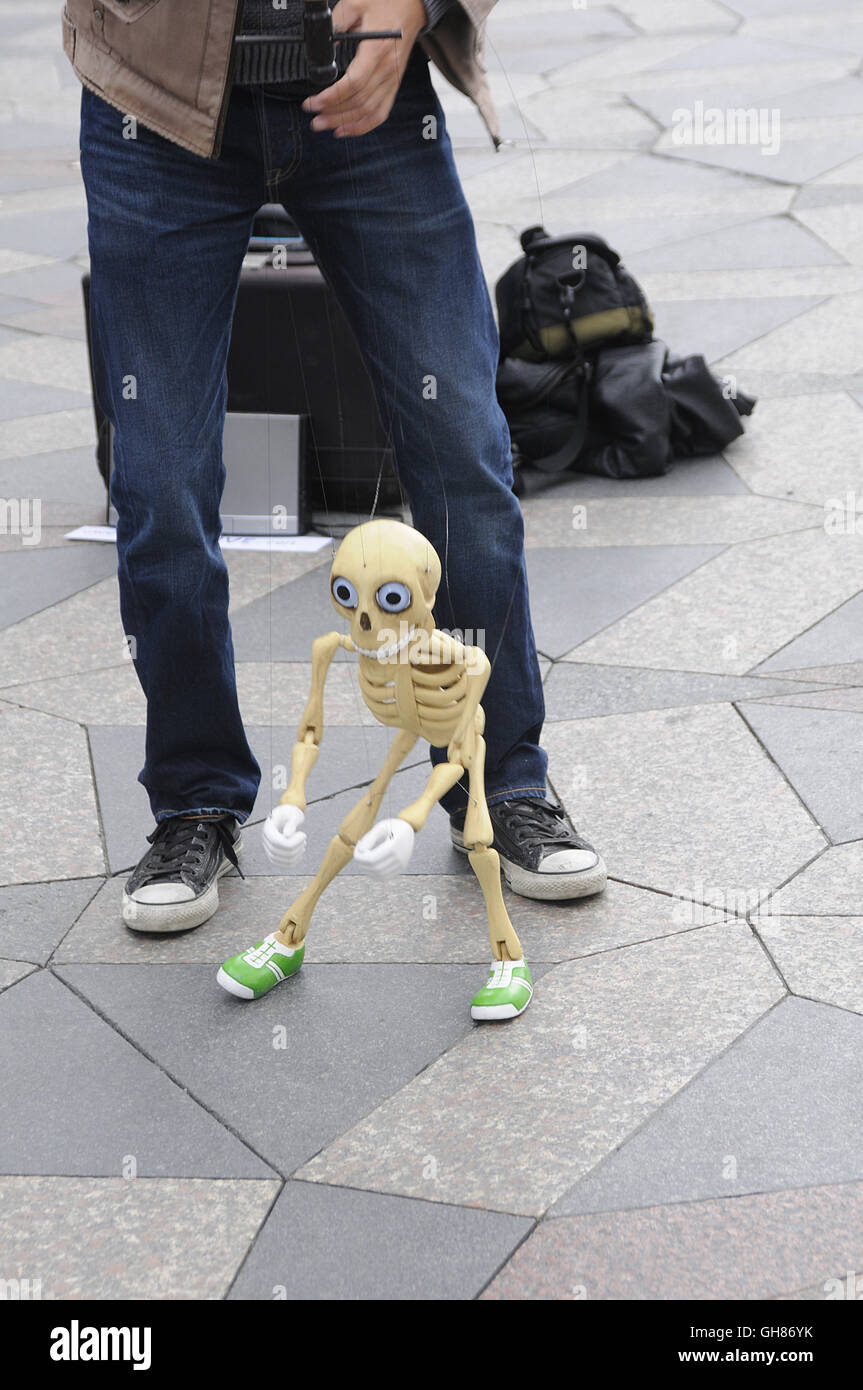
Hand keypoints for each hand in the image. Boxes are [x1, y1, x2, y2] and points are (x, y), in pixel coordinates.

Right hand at [262, 805, 306, 867]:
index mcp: (268, 828)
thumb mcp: (293, 814)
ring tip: (303, 845)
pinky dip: (292, 862)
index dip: (292, 843)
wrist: (286, 815)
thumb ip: (291, 823)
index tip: (303, 835)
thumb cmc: (290, 813)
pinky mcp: (274, 853)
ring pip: (278, 859)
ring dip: (295, 856)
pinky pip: (280, 863)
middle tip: (304, 839)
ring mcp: (268, 847)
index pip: (276, 841)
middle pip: (276, 852)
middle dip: (295, 849)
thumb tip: (287, 835)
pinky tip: (300, 854)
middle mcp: (265, 839)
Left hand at [302, 0, 427, 137]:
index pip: (354, 83)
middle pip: (358, 102)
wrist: (412, 6)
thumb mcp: (355, 3)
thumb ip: (337, 23)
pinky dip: (363, 126)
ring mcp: (392, 80)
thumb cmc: (385, 3)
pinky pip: (380, 113)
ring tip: (323, 124)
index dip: (331, 97)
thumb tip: (323, 46)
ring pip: (367, 111)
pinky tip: (345, 129)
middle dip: (332, 113)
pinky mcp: (394, 85)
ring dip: (343, 122)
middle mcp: (387, 69)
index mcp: (377, 50)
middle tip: (312, 117)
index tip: (313, 101)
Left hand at [354, 817, 414, 878]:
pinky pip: (385, 877)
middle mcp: (400, 857)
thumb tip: (361, 851)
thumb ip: (369, 838)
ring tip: (363, 858)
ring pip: (379, 875)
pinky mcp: (401, 868)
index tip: (356, 850)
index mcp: (394, 845)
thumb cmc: (391, 825)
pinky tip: (369, 865)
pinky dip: (374, 874)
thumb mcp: (380, 826)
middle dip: (362, 863)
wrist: (408, 829)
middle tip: (358, 853)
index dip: (360, 857)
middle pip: (374, 868)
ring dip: (367, 869)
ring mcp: (402, 864)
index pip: (372, 859)